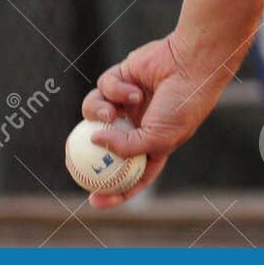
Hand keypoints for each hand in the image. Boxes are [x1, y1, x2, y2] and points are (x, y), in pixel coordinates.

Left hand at [79, 33, 229, 208]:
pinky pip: (104, 88)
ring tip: (111, 112)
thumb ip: (126, 148)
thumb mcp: (159, 138)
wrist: (192, 64)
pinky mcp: (122, 78)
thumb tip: (94, 141)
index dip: (114, 190)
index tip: (94, 200)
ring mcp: (128, 101)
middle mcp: (139, 123)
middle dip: (87, 154)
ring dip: (99, 113)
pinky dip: (115, 90)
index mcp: (154, 143)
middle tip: (71, 163)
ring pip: (95, 113)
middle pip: (105, 143)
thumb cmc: (184, 105)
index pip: (132, 173)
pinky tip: (133, 89)